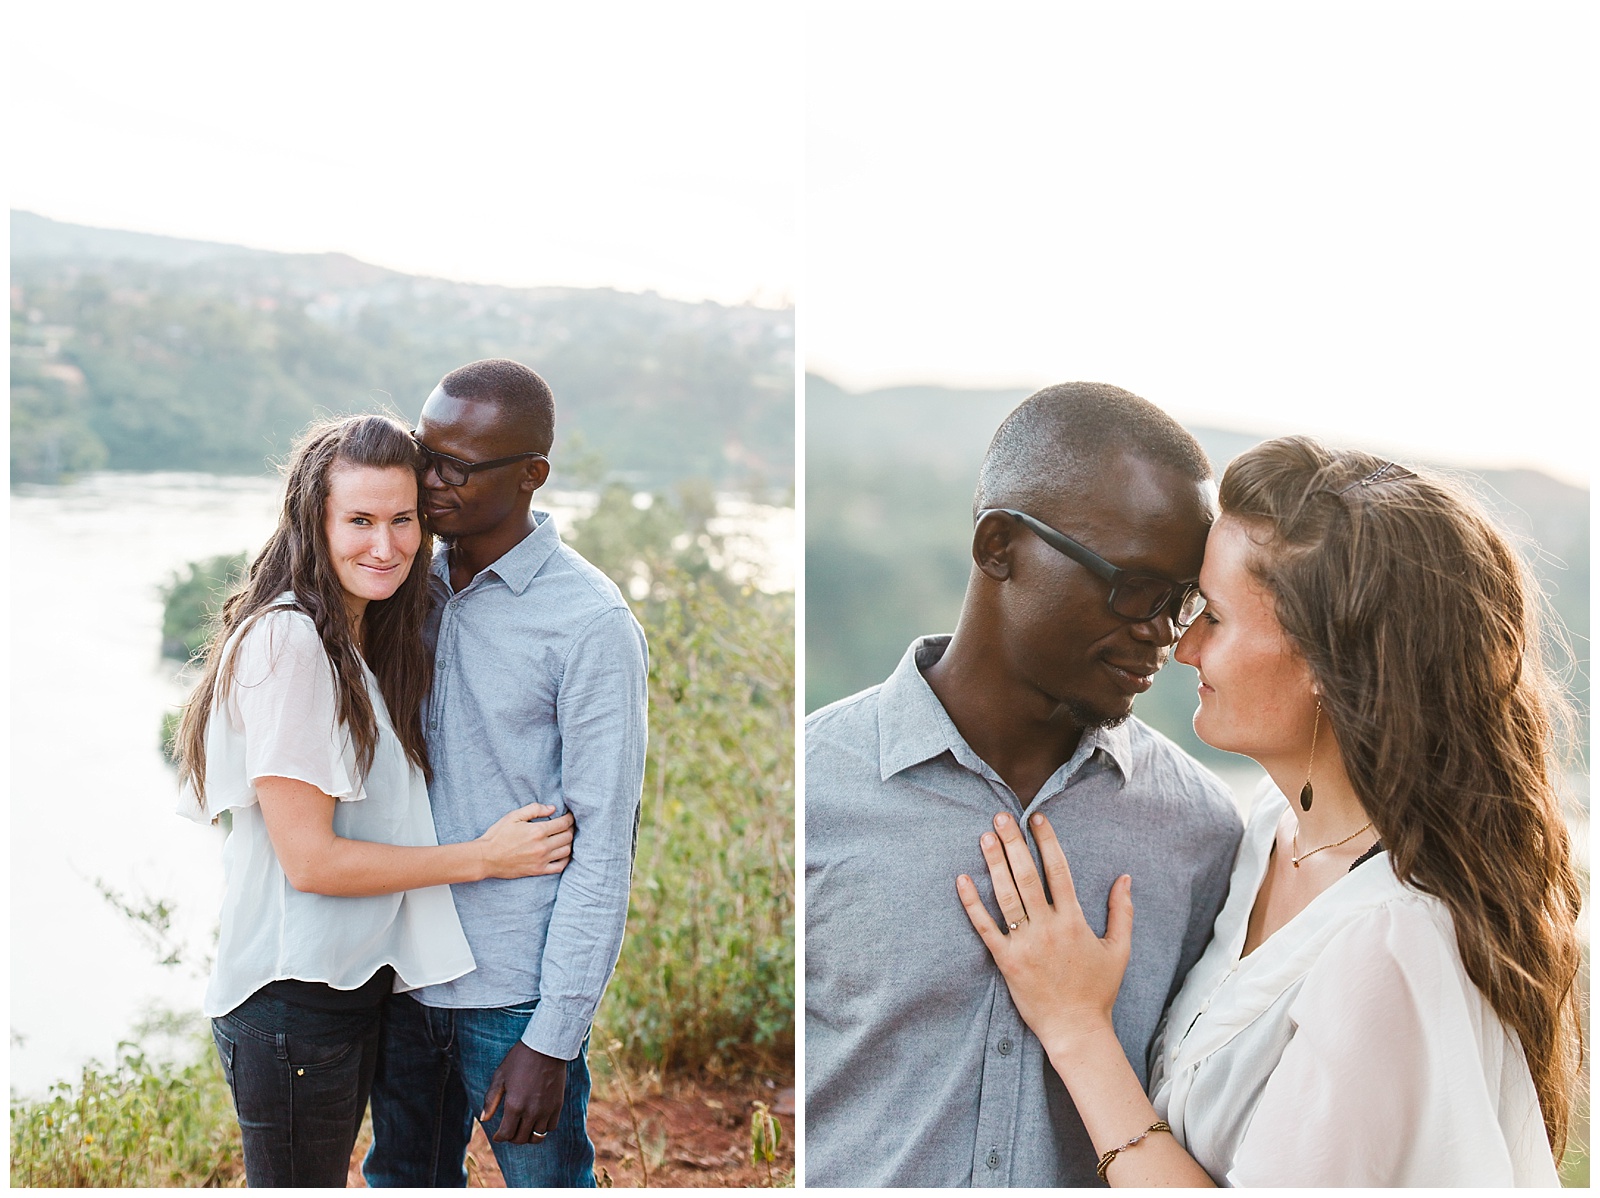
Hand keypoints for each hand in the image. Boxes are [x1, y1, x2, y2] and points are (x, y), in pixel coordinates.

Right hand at [476, 804, 574, 879]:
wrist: (486, 858)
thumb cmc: (498, 835)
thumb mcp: (513, 816)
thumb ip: (534, 809)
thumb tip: (553, 808)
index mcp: (537, 831)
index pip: (563, 823)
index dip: (570, 818)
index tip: (569, 816)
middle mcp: (542, 846)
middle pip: (568, 836)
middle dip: (570, 829)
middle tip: (567, 826)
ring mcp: (541, 860)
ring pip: (566, 851)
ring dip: (568, 843)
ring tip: (564, 838)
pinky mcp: (538, 871)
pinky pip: (560, 867)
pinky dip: (565, 859)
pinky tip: (562, 853)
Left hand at [481, 1041, 565, 1143]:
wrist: (546, 1047)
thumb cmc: (520, 1059)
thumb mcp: (500, 1076)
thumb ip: (491, 1099)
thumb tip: (483, 1118)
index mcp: (514, 1105)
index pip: (506, 1134)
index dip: (500, 1137)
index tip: (498, 1135)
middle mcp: (531, 1111)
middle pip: (521, 1138)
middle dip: (512, 1138)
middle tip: (509, 1131)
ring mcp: (546, 1110)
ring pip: (537, 1136)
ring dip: (528, 1135)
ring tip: (524, 1128)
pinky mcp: (557, 1105)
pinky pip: (551, 1127)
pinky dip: (543, 1128)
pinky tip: (537, 1120)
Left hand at [956, 811, 1132, 1058]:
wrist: (1076, 1030)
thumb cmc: (1098, 990)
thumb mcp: (1119, 949)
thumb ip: (1122, 912)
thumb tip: (1125, 878)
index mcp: (1074, 921)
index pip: (1059, 871)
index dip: (1047, 841)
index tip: (1037, 818)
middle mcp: (1048, 928)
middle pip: (1028, 876)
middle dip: (1014, 843)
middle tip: (1001, 816)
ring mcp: (1025, 944)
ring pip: (1006, 896)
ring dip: (994, 864)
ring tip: (985, 837)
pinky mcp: (1006, 961)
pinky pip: (985, 928)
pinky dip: (972, 904)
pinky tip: (962, 880)